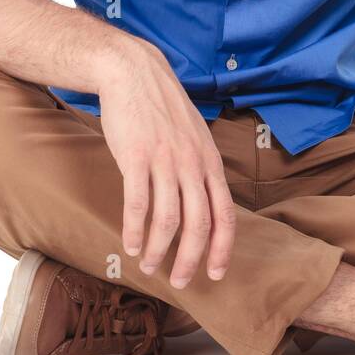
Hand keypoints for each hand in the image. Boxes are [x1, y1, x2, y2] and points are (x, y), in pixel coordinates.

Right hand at [97, 36, 236, 288]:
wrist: (134, 73)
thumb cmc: (162, 108)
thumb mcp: (194, 136)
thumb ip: (200, 168)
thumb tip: (204, 204)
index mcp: (209, 162)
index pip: (225, 214)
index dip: (221, 248)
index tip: (215, 273)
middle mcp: (192, 164)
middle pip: (198, 224)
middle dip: (191, 259)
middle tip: (181, 282)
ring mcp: (165, 161)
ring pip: (168, 220)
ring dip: (159, 250)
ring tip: (148, 265)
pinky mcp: (136, 157)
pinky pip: (137, 204)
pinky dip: (135, 230)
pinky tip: (129, 244)